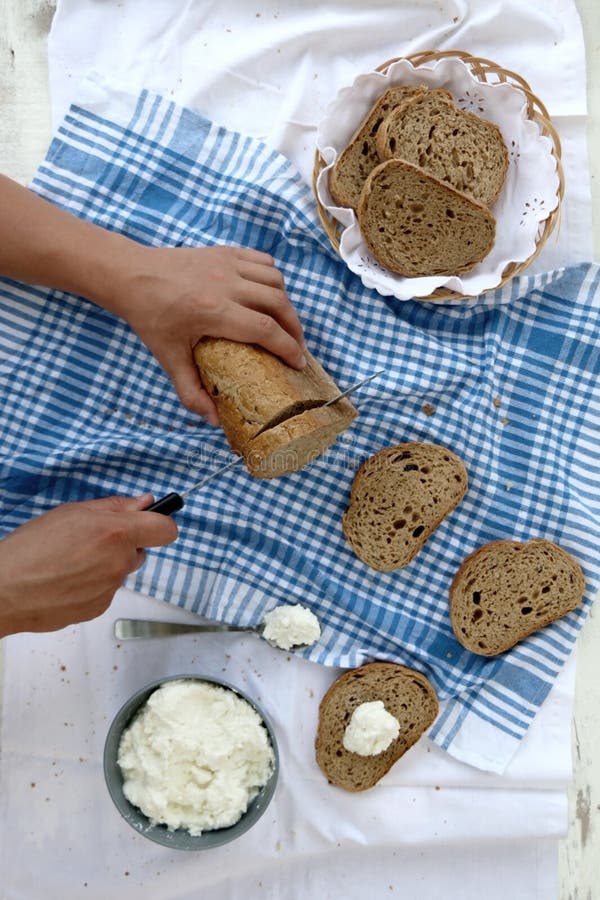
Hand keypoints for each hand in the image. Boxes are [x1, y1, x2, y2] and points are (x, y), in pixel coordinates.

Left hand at [0, 176, 305, 425]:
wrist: (131, 276)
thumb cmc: (150, 319)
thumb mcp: (168, 359)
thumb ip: (190, 392)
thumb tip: (214, 420)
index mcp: (212, 311)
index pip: (265, 330)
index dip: (288, 348)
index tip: (298, 363)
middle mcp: (224, 284)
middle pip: (279, 305)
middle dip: (295, 329)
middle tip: (296, 348)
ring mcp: (226, 264)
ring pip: (276, 281)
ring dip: (286, 303)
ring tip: (284, 324)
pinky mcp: (225, 251)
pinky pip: (264, 262)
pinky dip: (274, 278)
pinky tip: (270, 295)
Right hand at [0, 495, 176, 636]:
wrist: (6, 590)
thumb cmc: (32, 548)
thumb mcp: (72, 512)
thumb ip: (115, 507)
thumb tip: (146, 503)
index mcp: (117, 533)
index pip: (166, 530)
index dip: (160, 524)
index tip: (150, 522)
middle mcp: (120, 562)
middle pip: (140, 551)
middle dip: (123, 545)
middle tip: (90, 541)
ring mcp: (111, 588)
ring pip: (120, 571)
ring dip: (106, 565)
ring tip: (71, 562)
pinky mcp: (100, 608)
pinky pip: (106, 590)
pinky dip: (93, 585)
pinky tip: (67, 580)